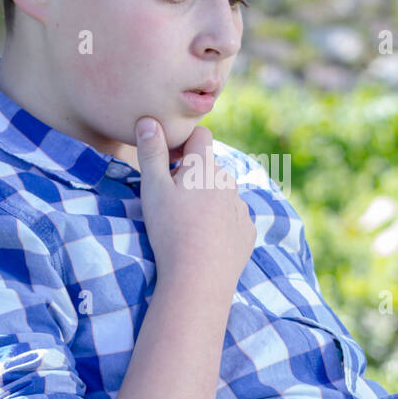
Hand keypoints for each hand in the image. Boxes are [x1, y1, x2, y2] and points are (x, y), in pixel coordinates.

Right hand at [135, 117, 254, 291]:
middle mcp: (229, 181)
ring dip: (207, 198)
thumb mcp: (153, 188)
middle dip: (192, 175)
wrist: (199, 279)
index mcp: (206, 166)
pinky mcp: (248, 231)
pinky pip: (232, 218)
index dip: (182, 143)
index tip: (166, 163)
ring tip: (187, 223)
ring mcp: (241, 207)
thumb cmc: (171, 230)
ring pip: (222, 193)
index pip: (200, 136)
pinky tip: (205, 240)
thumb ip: (151, 152)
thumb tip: (149, 120)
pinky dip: (220, 222)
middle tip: (171, 200)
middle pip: (209, 167)